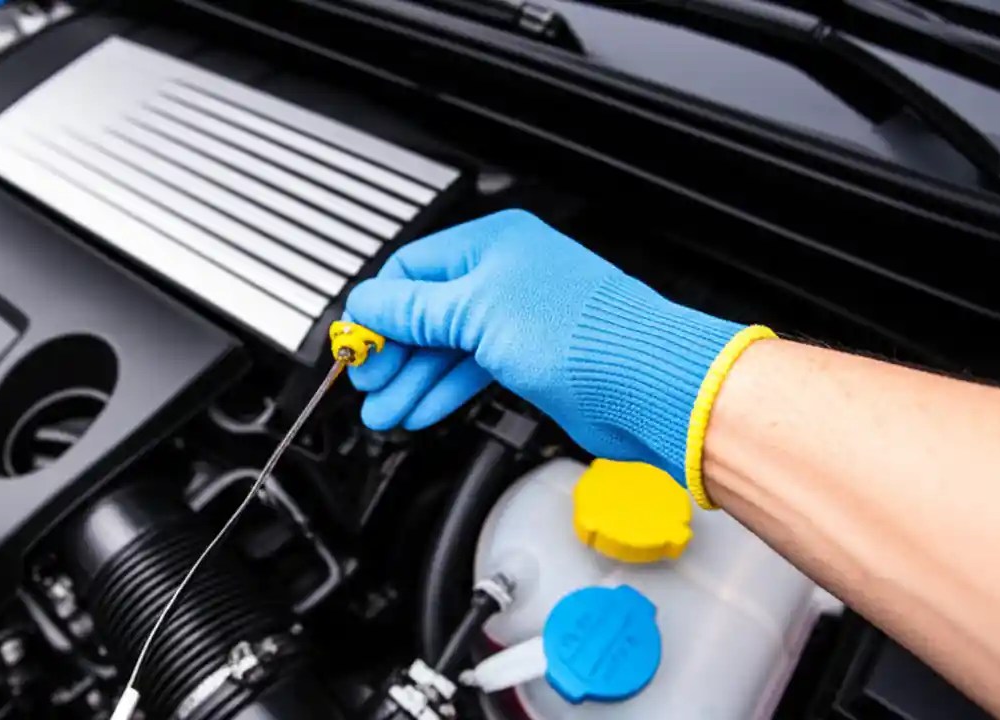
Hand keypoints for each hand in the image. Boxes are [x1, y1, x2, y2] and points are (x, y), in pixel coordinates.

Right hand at [344, 210, 743, 481]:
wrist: (646, 381)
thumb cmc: (581, 331)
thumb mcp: (475, 312)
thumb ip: (413, 310)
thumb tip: (366, 305)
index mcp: (489, 245)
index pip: (410, 272)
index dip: (377, 312)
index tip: (354, 346)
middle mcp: (502, 277)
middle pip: (424, 313)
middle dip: (391, 353)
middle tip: (365, 385)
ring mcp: (516, 319)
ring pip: (445, 347)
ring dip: (411, 380)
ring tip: (384, 411)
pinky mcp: (528, 359)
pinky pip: (470, 371)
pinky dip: (442, 391)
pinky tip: (419, 411)